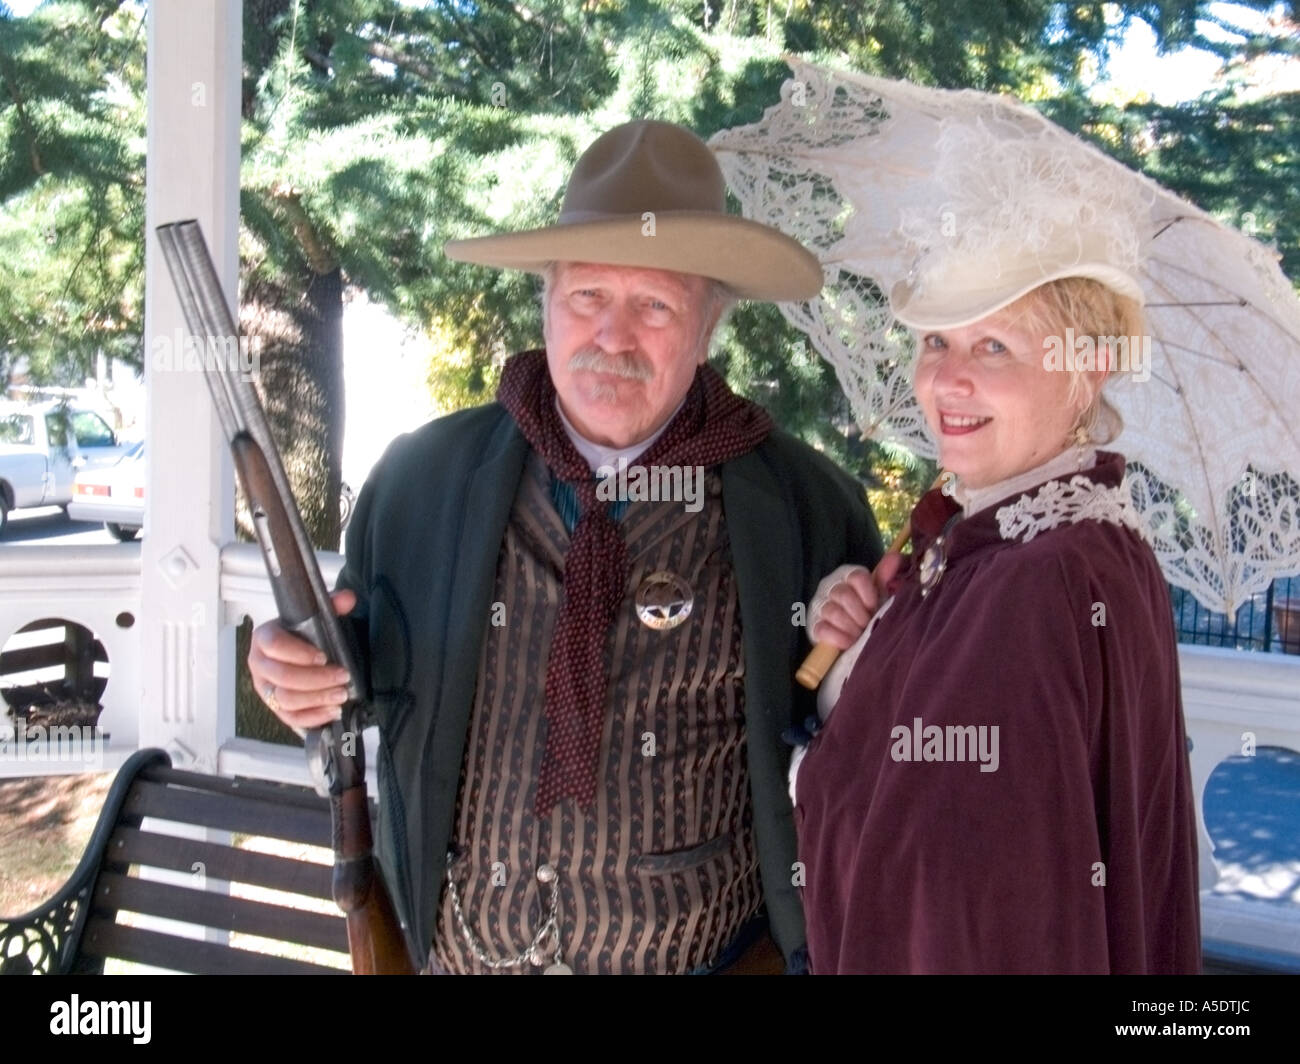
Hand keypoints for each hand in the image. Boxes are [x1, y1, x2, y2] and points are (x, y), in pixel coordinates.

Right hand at [247, 589, 356, 730]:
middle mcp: (259, 664)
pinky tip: (332, 711)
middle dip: (316, 679)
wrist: (301, 651)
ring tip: (341, 694)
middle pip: (282, 676)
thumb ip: (332, 605)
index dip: (299, 653)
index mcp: (264, 637)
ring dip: (317, 699)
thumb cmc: (307, 635)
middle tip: (342, 677)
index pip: (274, 645)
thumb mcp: (318, 616)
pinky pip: (290, 718)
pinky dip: (312, 717)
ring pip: (286, 700)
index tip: (324, 656)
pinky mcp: (275, 708)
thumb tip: (347, 598)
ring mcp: (265, 689)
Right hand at [809, 554, 903, 649]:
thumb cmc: (867, 611)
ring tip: (860, 635)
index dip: (869, 595)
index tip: (875, 607)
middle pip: (844, 595)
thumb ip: (885, 576)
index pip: (857, 577)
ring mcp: (819, 605)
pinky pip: (823, 629)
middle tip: (868, 625)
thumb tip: (895, 558)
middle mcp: (829, 586)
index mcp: (847, 575)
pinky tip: (849, 643)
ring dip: (851, 627)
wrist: (852, 634)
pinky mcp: (813, 625)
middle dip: (860, 614)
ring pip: (833, 612)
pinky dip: (839, 638)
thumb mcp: (878, 595)